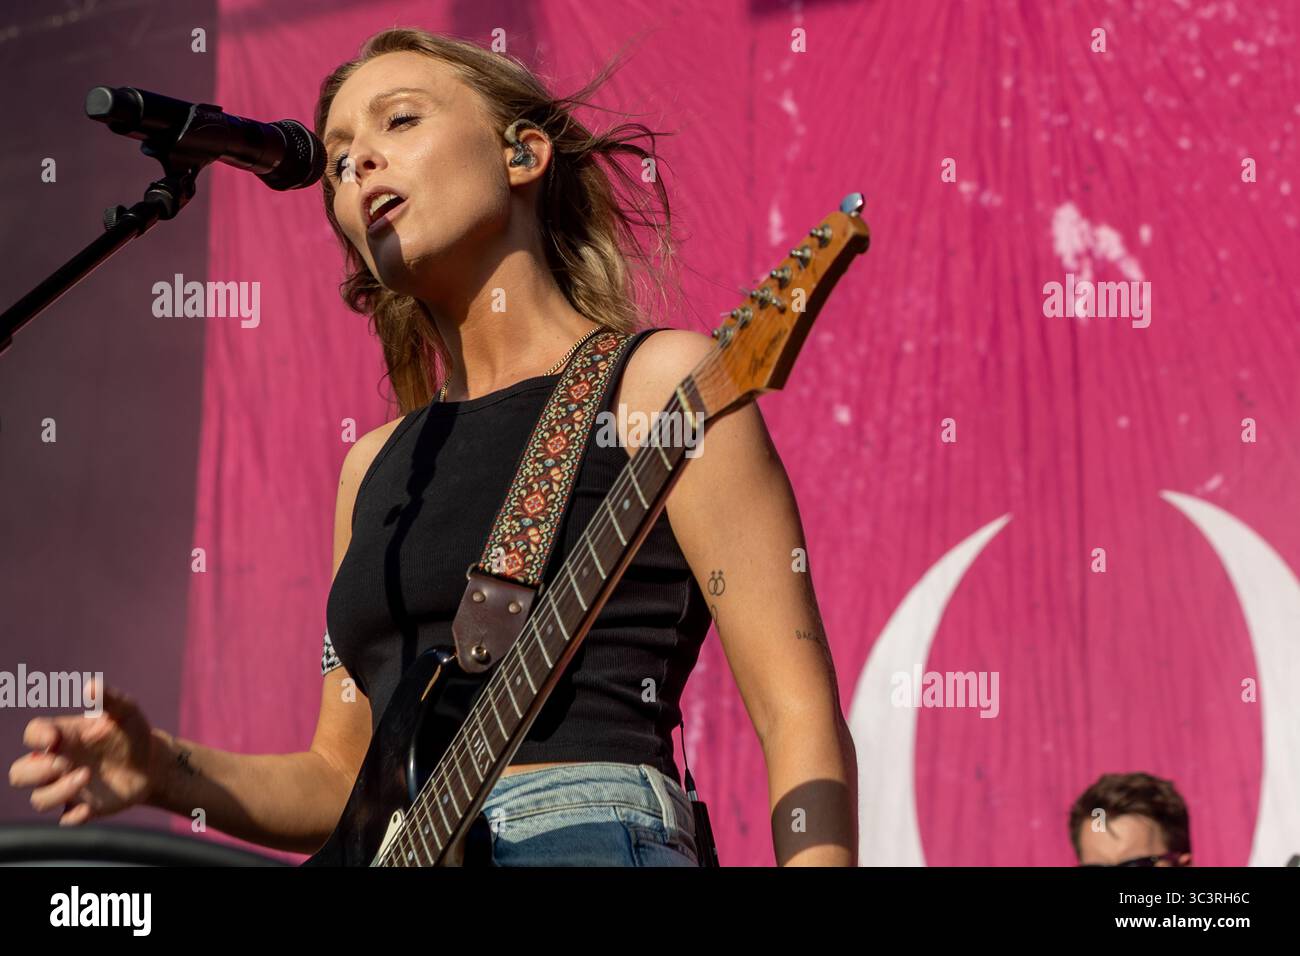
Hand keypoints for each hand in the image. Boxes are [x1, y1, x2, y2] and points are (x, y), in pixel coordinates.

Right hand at [8, 679, 156, 824]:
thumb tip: (91, 685)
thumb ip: (109, 698)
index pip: (32, 734)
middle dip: (34, 772)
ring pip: (38, 800)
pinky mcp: (84, 806)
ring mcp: (68, 787)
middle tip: (63, 764)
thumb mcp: (126, 711)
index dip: (35, 738)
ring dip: (57, 792)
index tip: (53, 739)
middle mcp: (58, 763)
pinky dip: (73, 816)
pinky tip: (89, 808)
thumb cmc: (132, 732)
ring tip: (86, 777)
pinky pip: (66, 819)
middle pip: (19, 774)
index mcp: (63, 736)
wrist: (152, 761)